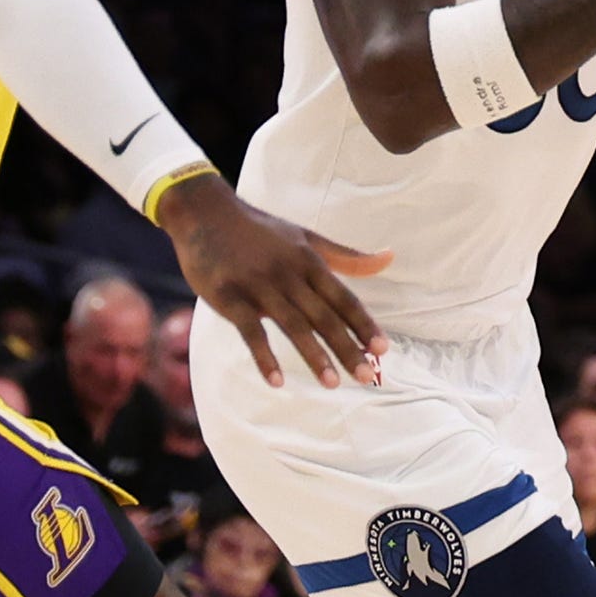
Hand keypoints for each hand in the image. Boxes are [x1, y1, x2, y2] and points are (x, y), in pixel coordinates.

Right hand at [156, 175, 390, 388]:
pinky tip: (277, 381)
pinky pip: (250, 331)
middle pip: (323, 316)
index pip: (343, 297)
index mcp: (308, 260)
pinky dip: (264, 357)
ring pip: (293, 325)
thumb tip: (390, 258)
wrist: (205, 213)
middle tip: (366, 377)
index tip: (383, 349)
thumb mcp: (306, 238)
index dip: (364, 323)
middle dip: (347, 347)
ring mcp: (257, 285)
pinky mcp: (228, 296)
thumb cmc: (261, 230)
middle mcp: (288, 273)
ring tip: (332, 384)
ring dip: (314, 356)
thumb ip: (346, 257)